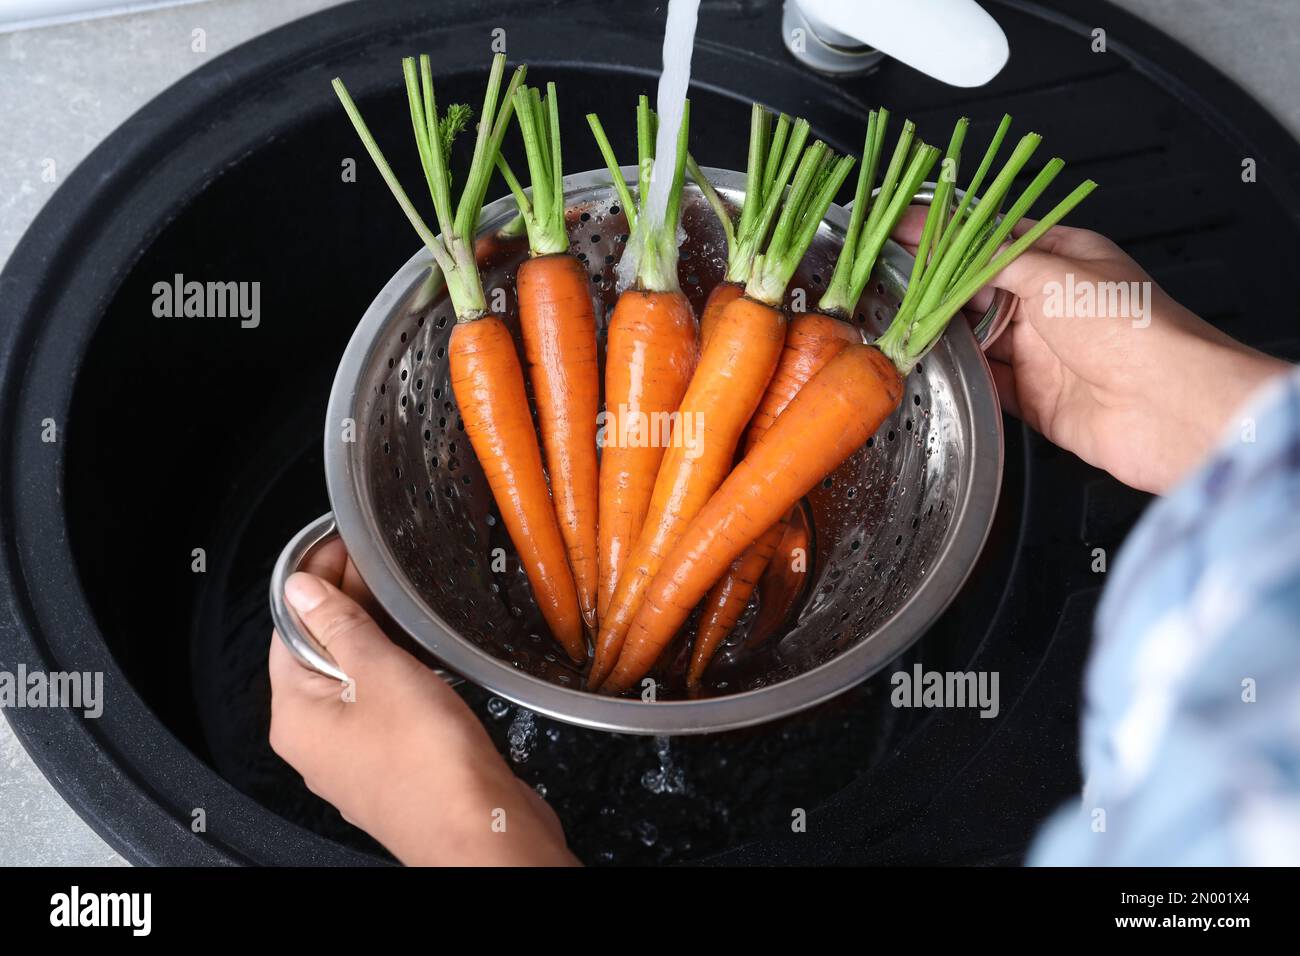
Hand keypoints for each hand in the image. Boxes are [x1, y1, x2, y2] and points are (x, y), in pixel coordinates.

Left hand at [268, 538, 576, 865]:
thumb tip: (304, 589)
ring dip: (380, 636)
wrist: (480, 832)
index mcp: (297, 716)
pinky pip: (386, 702)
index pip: (290, 628)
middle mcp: (318, 740)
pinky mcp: (395, 761)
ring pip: (358, 677)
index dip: (316, 582)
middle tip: (379, 566)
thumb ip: (341, 625)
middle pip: (321, 651)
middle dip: (350, 604)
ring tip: (408, 603)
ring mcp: (356, 753)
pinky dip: (401, 671)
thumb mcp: (380, 673)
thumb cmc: (429, 770)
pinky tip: (427, 654)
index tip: (342, 548)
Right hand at [895, 209, 1288, 492]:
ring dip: (946, 336)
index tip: (901, 230)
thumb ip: (995, 262)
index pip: (991, 239)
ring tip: (902, 326)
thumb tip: (951, 242)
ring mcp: (1044, 352)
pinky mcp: (1037, 398)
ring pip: (977, 338)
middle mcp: (1053, 303)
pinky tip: (937, 370)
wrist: (1168, 406)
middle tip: (888, 282)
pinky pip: (987, 385)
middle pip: (979, 290)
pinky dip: (963, 379)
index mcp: (1065, 258)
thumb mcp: (1055, 273)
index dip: (946, 234)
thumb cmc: (1134, 328)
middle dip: (937, 288)